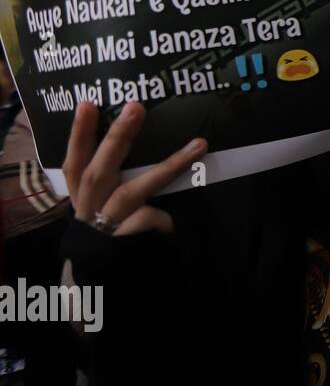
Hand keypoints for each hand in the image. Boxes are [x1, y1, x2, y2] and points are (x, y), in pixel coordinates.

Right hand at [63, 100, 205, 236]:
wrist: (105, 282)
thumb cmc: (109, 233)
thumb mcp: (99, 207)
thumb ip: (108, 179)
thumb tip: (132, 141)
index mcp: (81, 196)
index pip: (74, 161)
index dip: (78, 133)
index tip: (87, 103)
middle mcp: (89, 207)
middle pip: (99, 169)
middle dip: (116, 137)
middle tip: (135, 106)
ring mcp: (107, 225)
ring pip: (134, 191)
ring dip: (168, 166)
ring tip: (198, 145)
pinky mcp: (126, 243)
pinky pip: (152, 221)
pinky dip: (165, 219)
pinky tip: (175, 224)